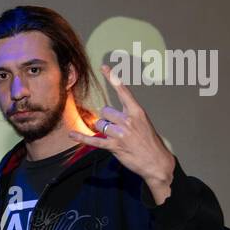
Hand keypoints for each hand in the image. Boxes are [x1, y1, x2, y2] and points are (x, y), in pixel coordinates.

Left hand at [69, 65, 177, 204]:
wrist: (157, 162)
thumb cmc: (149, 142)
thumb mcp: (143, 123)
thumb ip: (128, 115)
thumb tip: (109, 114)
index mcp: (137, 112)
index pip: (123, 91)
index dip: (113, 78)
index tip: (104, 67)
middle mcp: (128, 120)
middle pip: (105, 111)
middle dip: (107, 118)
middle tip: (117, 128)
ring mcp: (120, 134)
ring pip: (100, 124)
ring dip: (103, 129)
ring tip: (115, 137)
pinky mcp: (114, 146)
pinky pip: (94, 140)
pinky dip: (81, 138)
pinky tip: (71, 134)